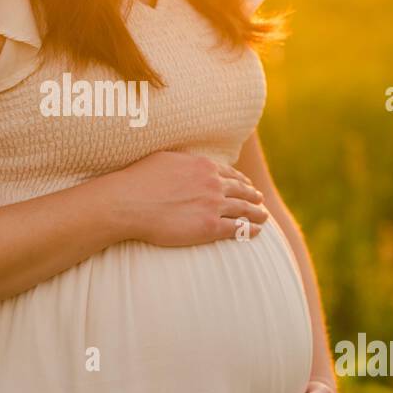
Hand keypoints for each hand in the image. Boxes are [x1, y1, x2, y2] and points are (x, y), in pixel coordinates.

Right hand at [114, 150, 268, 246]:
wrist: (129, 203)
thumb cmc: (138, 181)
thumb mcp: (164, 159)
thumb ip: (182, 161)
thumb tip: (185, 162)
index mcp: (203, 166)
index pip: (230, 174)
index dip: (241, 180)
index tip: (246, 185)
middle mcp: (213, 183)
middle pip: (242, 190)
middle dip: (253, 195)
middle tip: (259, 200)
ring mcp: (214, 205)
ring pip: (244, 209)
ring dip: (257, 213)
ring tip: (263, 216)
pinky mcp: (210, 227)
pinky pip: (238, 228)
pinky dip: (250, 230)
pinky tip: (256, 232)